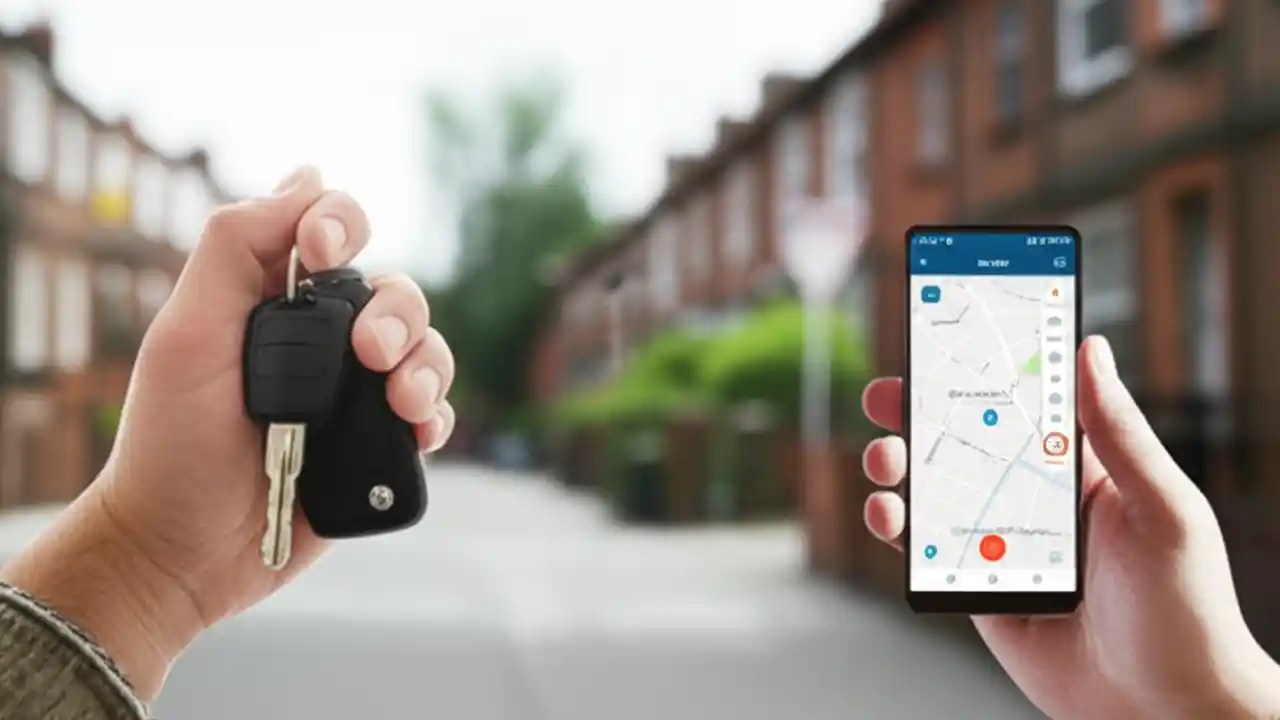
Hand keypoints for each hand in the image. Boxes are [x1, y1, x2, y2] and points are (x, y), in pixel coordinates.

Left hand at [0, 167, 456, 698]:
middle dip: (397, 315)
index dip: (342, 224)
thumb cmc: (170, 443)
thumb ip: (235, 246)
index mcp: (275, 301)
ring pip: (428, 351)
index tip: (321, 254)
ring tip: (404, 403)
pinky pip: (433, 416)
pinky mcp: (378, 446)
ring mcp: (355, 394)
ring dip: (428, 367)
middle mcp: (323, 340)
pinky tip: (415, 433)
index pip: (332, 230)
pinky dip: (435, 418)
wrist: (182, 552)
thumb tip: (308, 176)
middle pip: (396, 293)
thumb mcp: (187, 333)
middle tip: (369, 355)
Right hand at [860, 336, 1279, 718]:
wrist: (1167, 711)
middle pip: (965, 442)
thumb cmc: (1188, 610)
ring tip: (885, 460)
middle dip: (918, 413)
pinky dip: (897, 530)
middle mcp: (1036, 499)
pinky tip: (888, 517)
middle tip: (886, 394)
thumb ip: (1120, 434)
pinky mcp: (978, 588)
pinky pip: (926, 550)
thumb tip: (1091, 349)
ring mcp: (1003, 543)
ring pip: (935, 492)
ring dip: (899, 467)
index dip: (985, 369)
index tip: (947, 338)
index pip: (1026, 404)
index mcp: (1083, 469)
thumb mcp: (1163, 509)